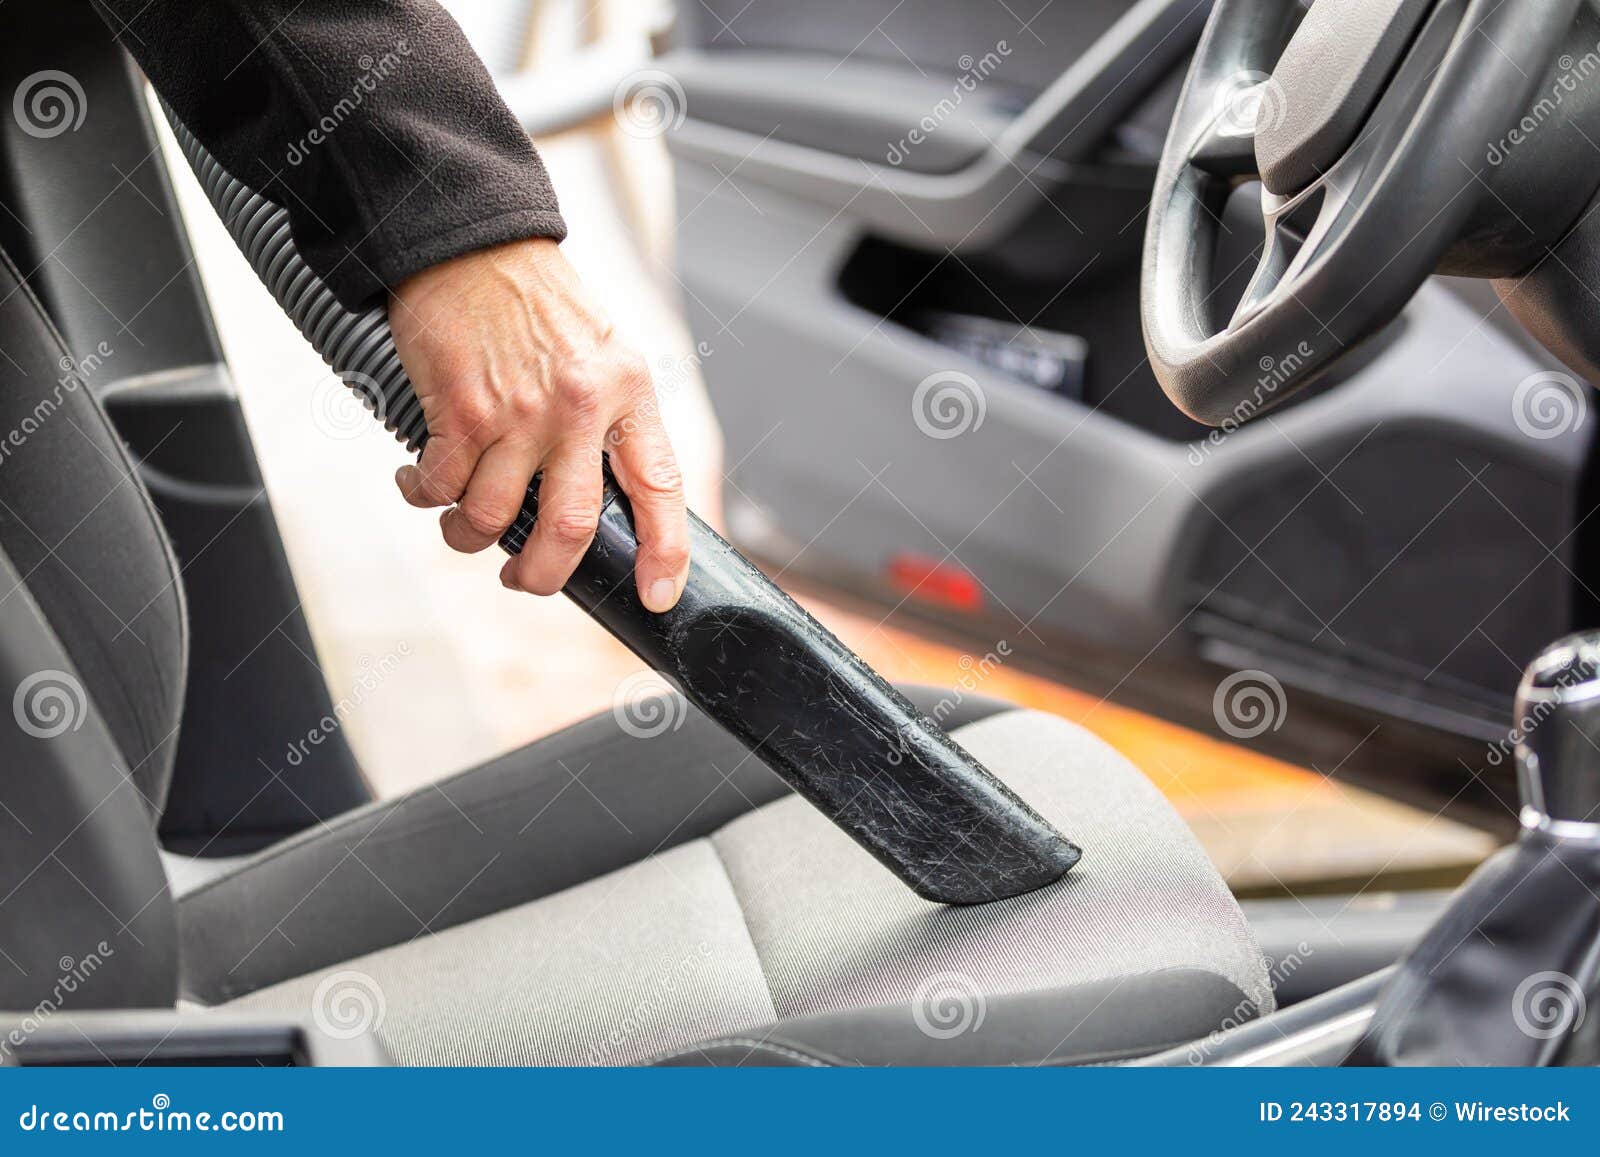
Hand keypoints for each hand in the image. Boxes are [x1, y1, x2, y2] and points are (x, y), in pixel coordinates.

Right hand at [388, 237, 688, 610]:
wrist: (473, 241)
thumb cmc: (537, 302)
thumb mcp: (604, 352)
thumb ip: (612, 422)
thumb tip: (609, 500)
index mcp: (628, 394)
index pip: (660, 487)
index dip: (664, 552)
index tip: (657, 595)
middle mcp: (579, 406)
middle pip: (569, 527)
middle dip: (542, 575)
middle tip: (523, 579)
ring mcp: (518, 410)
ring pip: (493, 518)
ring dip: (468, 538)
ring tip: (462, 526)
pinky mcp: (460, 407)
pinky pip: (440, 485)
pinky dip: (425, 496)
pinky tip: (421, 481)